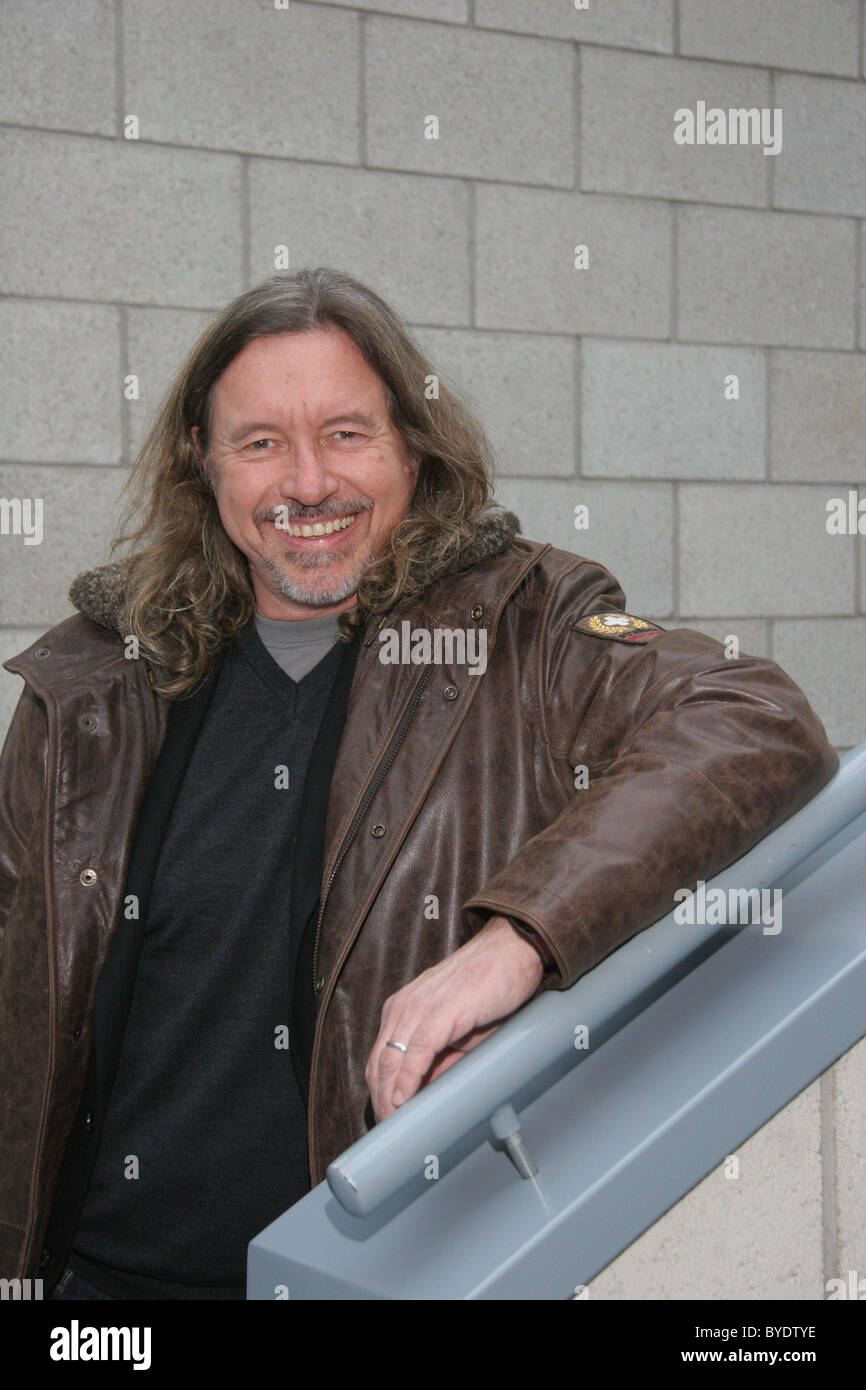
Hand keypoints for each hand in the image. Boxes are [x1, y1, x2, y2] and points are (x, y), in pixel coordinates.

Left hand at [365, 915, 544, 1121]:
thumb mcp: (461, 1033)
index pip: (379, 1058)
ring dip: (389, 1097)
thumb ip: (442, 1061)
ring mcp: (419, 1007)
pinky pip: (417, 1050)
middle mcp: (404, 1007)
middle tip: (389, 1132)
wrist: (512, 951)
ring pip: (391, 1060)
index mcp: (403, 1009)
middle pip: (378, 1063)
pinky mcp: (441, 1011)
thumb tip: (426, 1093)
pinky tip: (405, 1099)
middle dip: (381, 1102)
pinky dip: (407, 1078)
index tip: (386, 1119)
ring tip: (395, 1125)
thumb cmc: (489, 987)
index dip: (379, 1092)